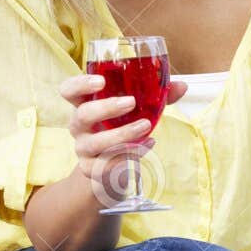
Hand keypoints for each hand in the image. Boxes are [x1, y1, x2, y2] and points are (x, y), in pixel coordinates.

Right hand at [57, 73, 186, 207]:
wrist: (112, 166)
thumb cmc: (123, 127)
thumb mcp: (138, 109)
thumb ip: (157, 95)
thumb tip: (182, 87)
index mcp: (85, 103)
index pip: (69, 90)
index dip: (80, 84)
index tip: (101, 81)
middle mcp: (78, 125)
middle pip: (82, 114)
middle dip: (106, 107)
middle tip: (131, 102)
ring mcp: (82, 148)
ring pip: (95, 142)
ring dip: (122, 134)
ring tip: (145, 126)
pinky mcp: (90, 168)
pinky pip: (105, 165)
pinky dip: (128, 155)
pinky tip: (147, 145)